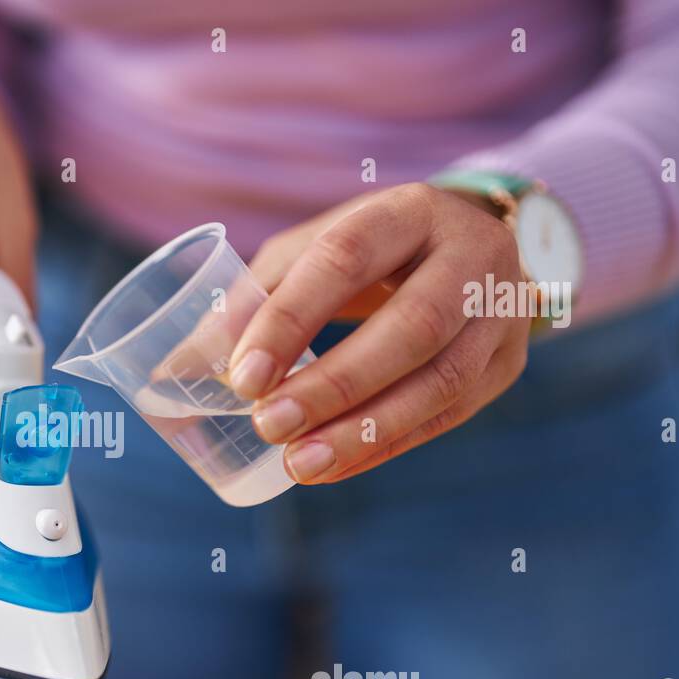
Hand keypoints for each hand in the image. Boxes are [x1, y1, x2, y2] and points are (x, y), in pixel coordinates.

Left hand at [228, 183, 528, 483]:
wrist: (477, 246)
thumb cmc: (372, 251)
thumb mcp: (312, 253)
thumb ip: (249, 303)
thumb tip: (172, 374)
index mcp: (410, 211)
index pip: (347, 259)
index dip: (291, 319)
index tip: (242, 377)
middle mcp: (470, 256)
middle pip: (411, 327)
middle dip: (335, 384)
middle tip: (269, 425)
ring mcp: (499, 314)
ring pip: (441, 382)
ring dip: (364, 431)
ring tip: (299, 464)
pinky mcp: (505, 364)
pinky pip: (448, 416)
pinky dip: (385, 448)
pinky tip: (333, 468)